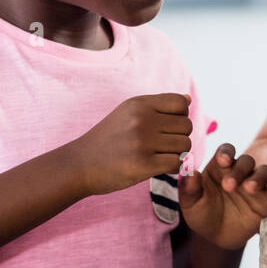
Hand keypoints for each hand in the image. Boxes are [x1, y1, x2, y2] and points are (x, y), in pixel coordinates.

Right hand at [73, 93, 193, 195]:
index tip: (167, 127)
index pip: (181, 103)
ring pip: (185, 145)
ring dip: (177, 154)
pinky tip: (158, 167)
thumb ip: (158, 106)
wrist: (78, 165)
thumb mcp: (127, 114)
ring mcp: (142, 142)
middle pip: (186, 126)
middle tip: (163, 146)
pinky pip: (176, 163)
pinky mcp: (143, 164)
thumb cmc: (107, 140)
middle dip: (180, 137)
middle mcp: (142, 119)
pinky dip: (172, 168)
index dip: (181, 116)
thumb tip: (188, 100)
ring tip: (159, 156)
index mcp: (139, 104)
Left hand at [178, 143, 266, 248]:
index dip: (226, 153)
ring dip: (259, 177)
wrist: (217, 237)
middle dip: (239, 170)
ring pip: (264, 172)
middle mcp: (240, 172)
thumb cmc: (202, 215)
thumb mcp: (191, 204)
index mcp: (220, 167)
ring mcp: (256, 184)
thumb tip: (190, 173)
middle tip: (229, 185)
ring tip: (250, 188)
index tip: (223, 159)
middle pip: (246, 161)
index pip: (226, 152)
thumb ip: (190, 189)